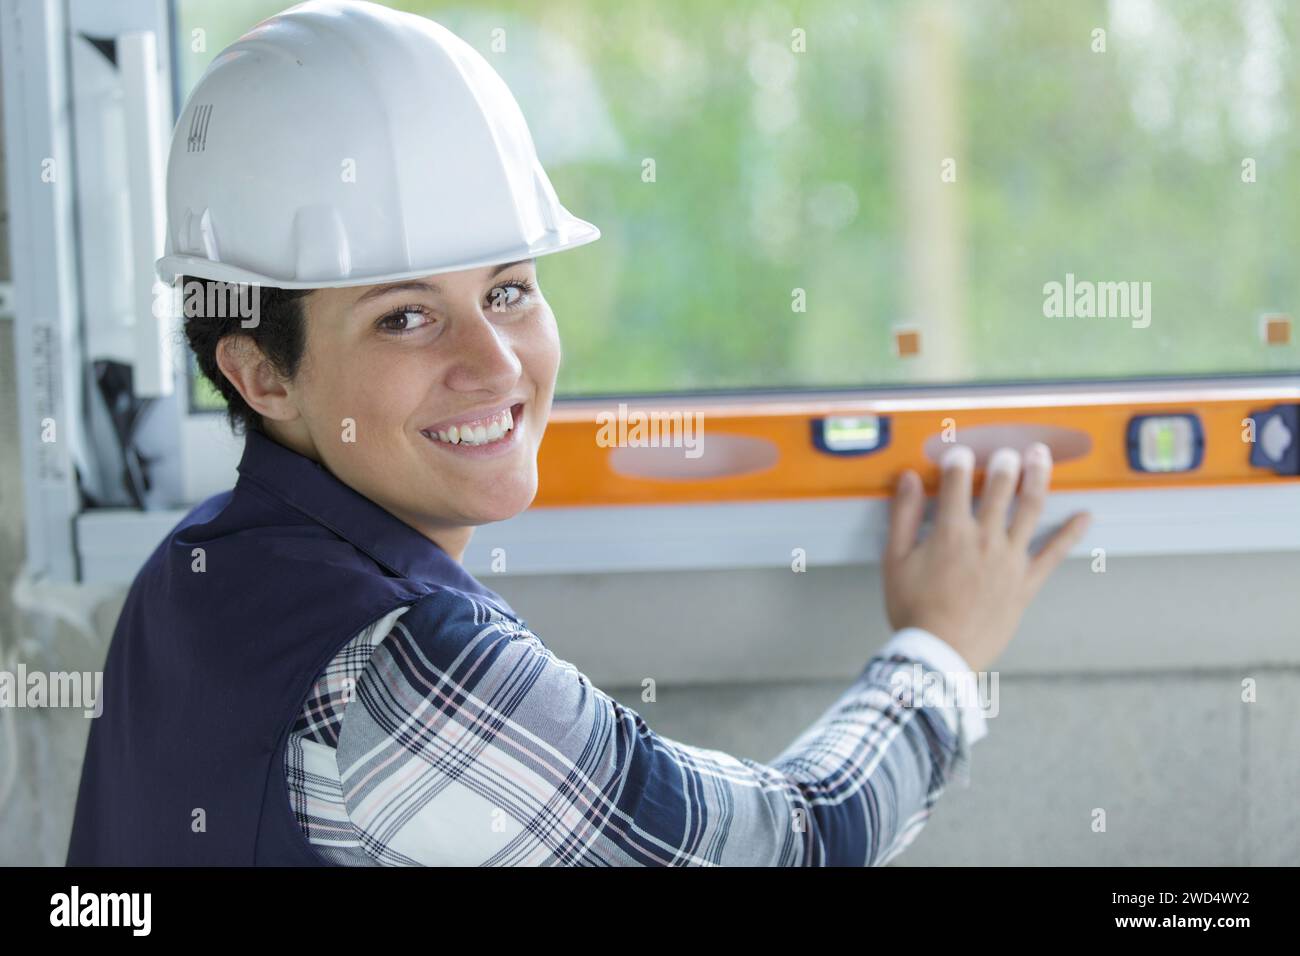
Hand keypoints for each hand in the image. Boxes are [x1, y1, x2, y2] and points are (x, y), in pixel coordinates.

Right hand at [883, 442, 1090, 672]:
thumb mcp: (894, 560)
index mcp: (951, 531)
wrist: (940, 653)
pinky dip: (1071, 533)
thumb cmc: (914, 609)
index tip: (959, 452)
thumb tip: (908, 480)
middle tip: (1009, 449)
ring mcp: (1010, 560)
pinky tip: (1084, 516)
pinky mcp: (1026, 582)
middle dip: (1005, 462)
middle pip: (1001, 488)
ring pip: (1030, 509)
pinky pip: (1054, 553)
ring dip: (1038, 478)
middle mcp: (985, 539)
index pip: (958, 481)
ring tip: (1042, 457)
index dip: (959, 461)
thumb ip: (903, 516)